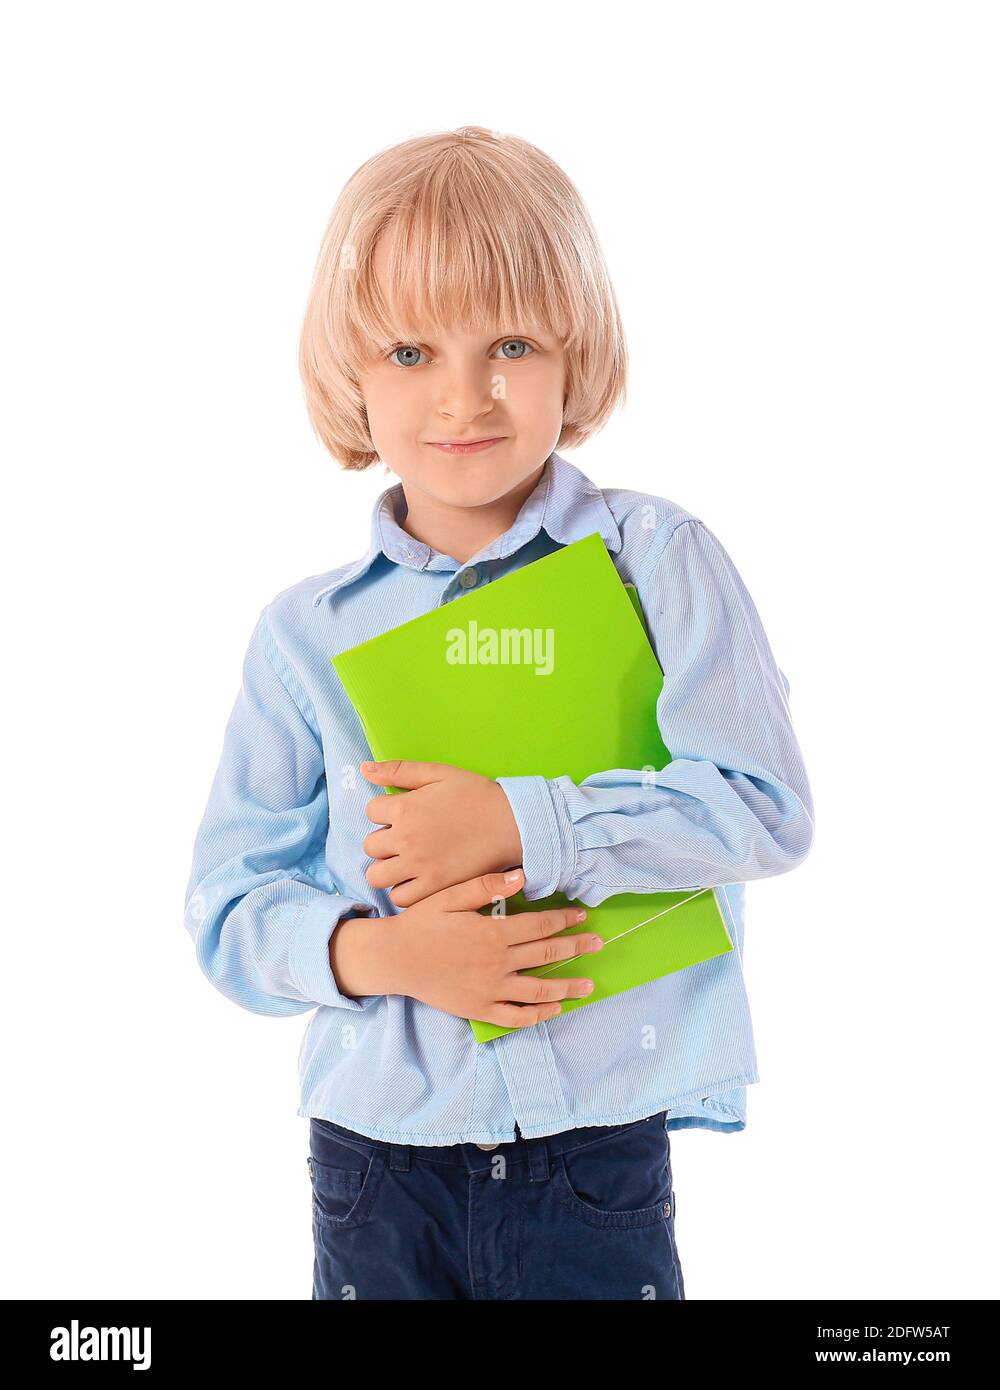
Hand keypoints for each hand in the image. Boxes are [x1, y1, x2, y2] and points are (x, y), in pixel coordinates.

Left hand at [361, 758, 522, 907]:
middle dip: (384, 842)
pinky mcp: (433, 887)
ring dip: (388, 869)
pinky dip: (404, 890)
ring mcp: (418, 866)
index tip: (404, 814)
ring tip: (406, 863)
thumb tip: (365, 768)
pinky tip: (417, 879)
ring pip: (378, 875)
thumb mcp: (439, 774)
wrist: (512, 824)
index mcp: (404, 807)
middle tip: (406, 840)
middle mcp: (405, 838)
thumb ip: (399, 770)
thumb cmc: (477, 795)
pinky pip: (400, 897)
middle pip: (370, 846)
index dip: (386, 812)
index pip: (371, 811)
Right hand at [384, 868, 603, 1028]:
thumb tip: (521, 876)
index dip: (564, 919)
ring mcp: (489, 989)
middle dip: (576, 948)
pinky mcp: (479, 1008)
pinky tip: (554, 1009)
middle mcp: (496, 962)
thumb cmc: (421, 924)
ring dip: (567, 987)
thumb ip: (486, 886)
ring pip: (538, 990)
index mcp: (492, 933)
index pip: (540, 925)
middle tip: (598, 944)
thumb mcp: (450, 896)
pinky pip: (515, 1016)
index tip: (582, 916)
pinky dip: (538, 1015)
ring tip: (589, 985)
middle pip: (546, 955)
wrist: (394, 959)